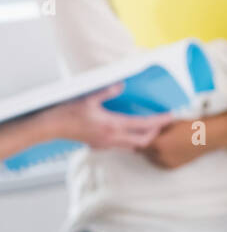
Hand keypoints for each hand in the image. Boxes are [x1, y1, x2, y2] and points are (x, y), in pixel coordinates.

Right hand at [44, 83, 172, 149]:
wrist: (50, 128)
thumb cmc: (67, 113)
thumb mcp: (88, 98)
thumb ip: (107, 92)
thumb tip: (121, 85)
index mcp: (112, 125)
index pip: (143, 125)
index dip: (159, 121)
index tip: (170, 116)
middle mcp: (111, 138)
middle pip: (142, 141)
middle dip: (155, 133)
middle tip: (163, 123)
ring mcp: (105, 144)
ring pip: (132, 146)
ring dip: (143, 138)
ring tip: (151, 127)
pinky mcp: (99, 145)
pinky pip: (120, 146)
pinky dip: (130, 140)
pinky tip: (129, 131)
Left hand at [137, 118, 203, 168]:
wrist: (207, 136)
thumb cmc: (190, 127)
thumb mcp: (169, 124)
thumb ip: (156, 130)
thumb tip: (148, 132)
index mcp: (157, 145)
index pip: (140, 147)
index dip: (138, 143)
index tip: (138, 139)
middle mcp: (161, 156)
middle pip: (146, 154)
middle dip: (146, 148)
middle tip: (149, 141)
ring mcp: (168, 162)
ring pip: (153, 160)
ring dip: (153, 154)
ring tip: (158, 146)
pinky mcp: (175, 166)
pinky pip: (162, 163)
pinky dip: (161, 158)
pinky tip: (166, 151)